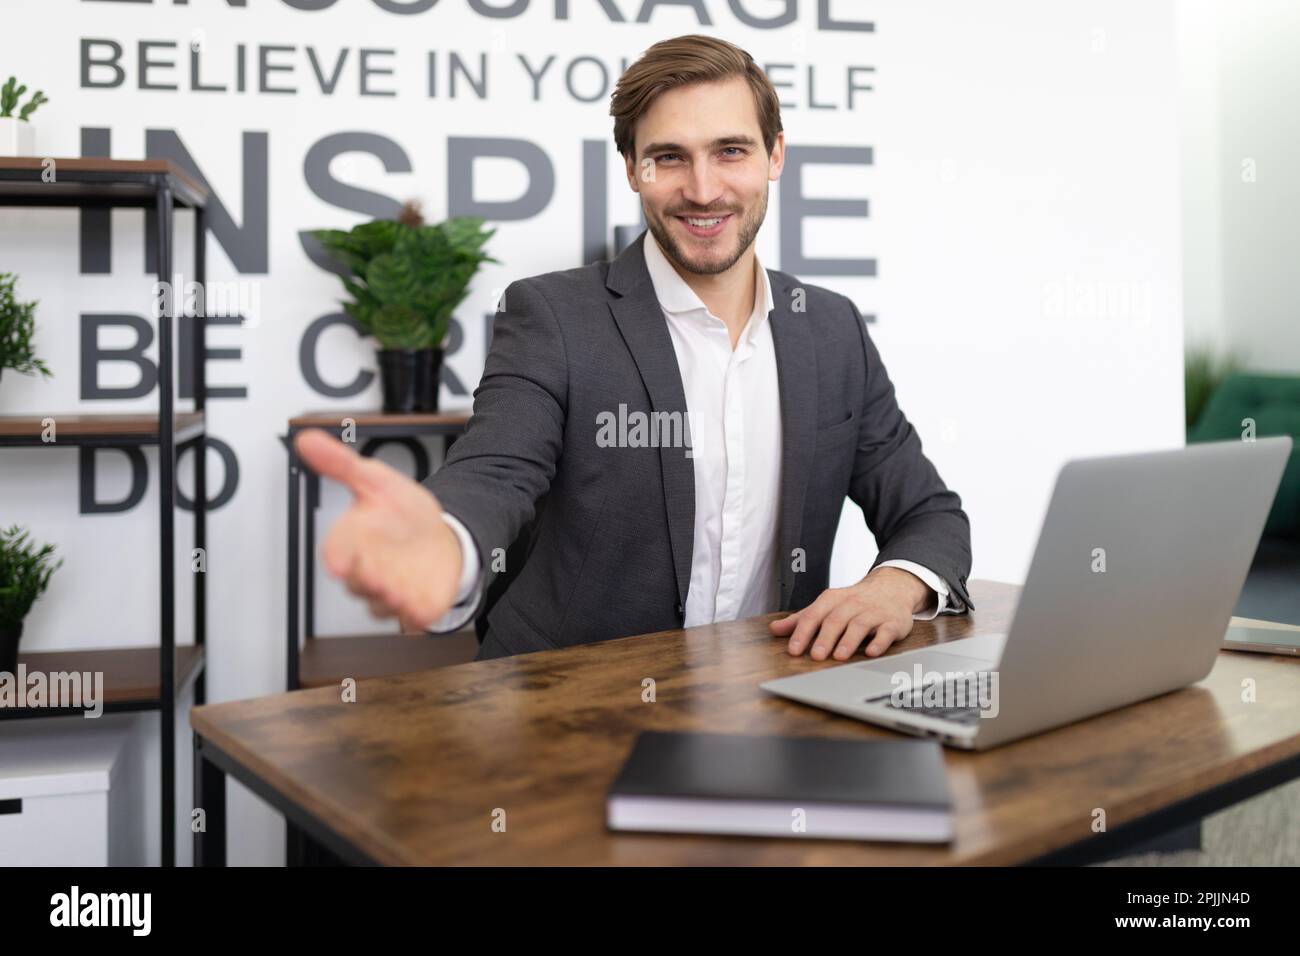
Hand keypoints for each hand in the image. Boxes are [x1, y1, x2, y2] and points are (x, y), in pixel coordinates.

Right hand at [293, 428, 463, 630]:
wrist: (439, 534)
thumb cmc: (401, 512)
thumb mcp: (375, 480)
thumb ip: (342, 465)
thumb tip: (307, 440)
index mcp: (352, 542)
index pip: (335, 553)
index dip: (337, 557)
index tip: (338, 561)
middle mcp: (367, 570)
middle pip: (358, 584)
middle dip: (366, 579)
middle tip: (376, 572)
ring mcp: (391, 592)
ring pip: (382, 604)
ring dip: (390, 598)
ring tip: (400, 589)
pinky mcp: (416, 606)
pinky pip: (412, 618)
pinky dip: (416, 615)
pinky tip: (421, 607)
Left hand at [769, 566, 932, 660]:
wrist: (892, 587)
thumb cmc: (853, 602)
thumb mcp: (826, 606)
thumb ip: (801, 619)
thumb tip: (774, 629)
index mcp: (832, 599)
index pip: (813, 615)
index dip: (802, 632)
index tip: (793, 649)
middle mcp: (852, 604)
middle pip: (836, 620)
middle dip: (824, 638)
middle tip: (815, 656)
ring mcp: (873, 612)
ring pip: (859, 624)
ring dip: (848, 641)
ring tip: (839, 656)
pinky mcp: (892, 622)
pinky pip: (886, 631)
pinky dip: (879, 642)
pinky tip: (871, 652)